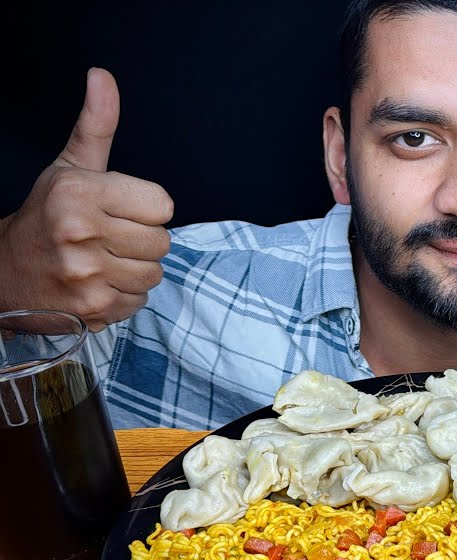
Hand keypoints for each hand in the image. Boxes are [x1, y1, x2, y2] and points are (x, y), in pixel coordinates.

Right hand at [0, 68, 172, 329]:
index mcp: (79, 192)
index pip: (163, 205)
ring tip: (102, 260)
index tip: (118, 209)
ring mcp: (86, 274)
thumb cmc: (47, 215)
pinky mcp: (92, 308)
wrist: (4, 272)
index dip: (145, 208)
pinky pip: (139, 301)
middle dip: (140, 240)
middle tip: (108, 237)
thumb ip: (96, 125)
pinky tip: (96, 283)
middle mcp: (80, 232)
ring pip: (154, 274)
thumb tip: (102, 76)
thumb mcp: (70, 167)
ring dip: (134, 269)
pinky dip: (123, 295)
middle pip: (162, 242)